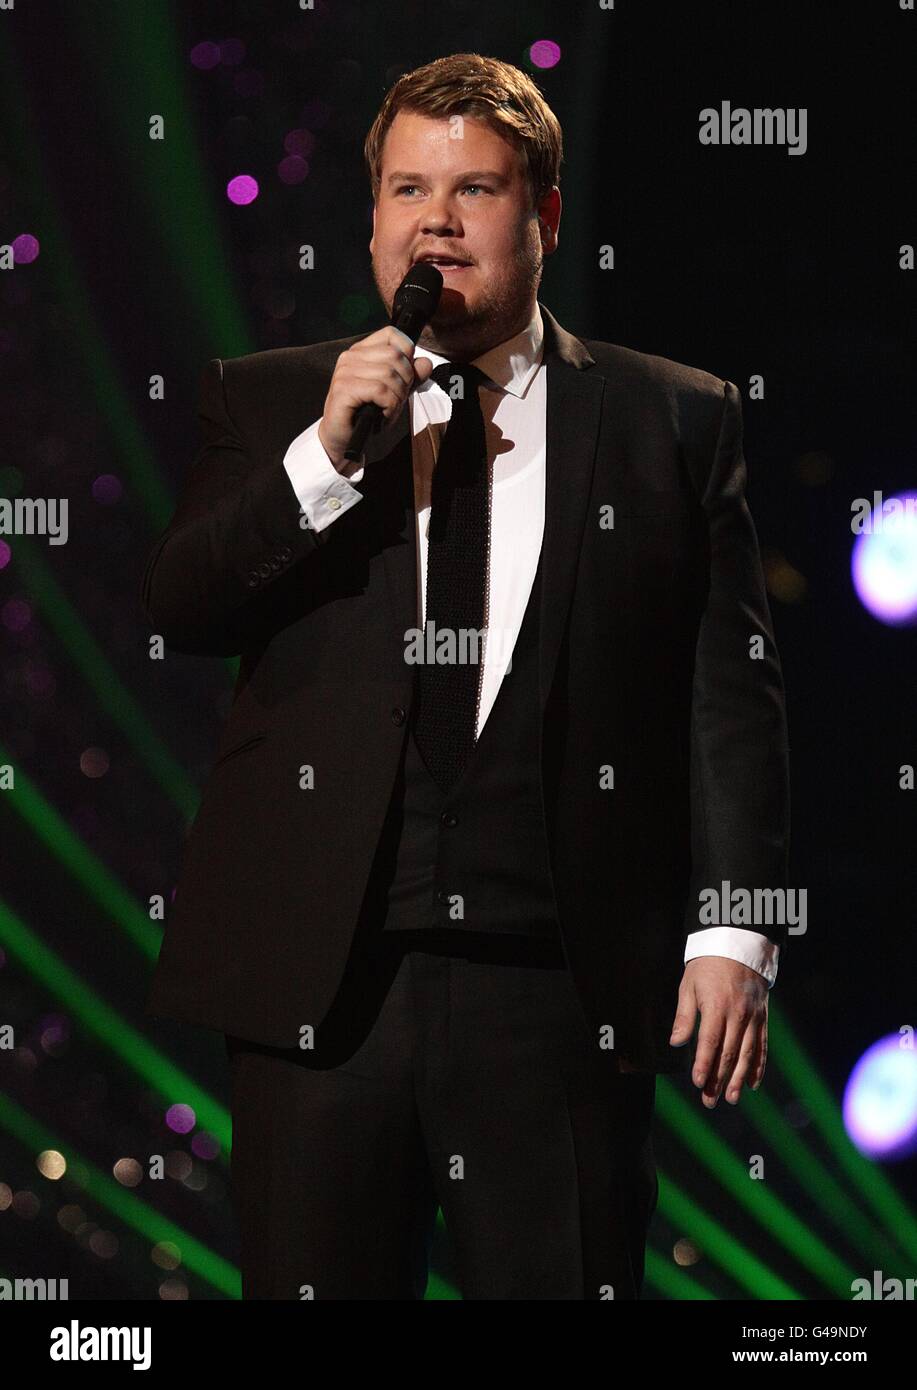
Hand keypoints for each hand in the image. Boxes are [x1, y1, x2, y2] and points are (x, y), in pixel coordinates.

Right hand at [318, 325, 434, 467]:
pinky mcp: (344, 388)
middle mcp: (351, 356)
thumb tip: (425, 363)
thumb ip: (411, 376)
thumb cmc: (365, 414)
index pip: (393, 335)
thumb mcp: (394, 391)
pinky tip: (382, 415)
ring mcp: (345, 371)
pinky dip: (388, 407)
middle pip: (396, 356)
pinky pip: (381, 391)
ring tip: (387, 409)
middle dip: (404, 382)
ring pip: (390, 375)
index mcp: (362, 351)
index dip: (407, 355)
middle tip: (395, 400)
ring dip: (396, 398)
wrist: (341, 438)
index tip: (404, 377)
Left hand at [669, 957, 767, 1106]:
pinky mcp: (762, 1018)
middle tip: (710, 1100)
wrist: (738, 945)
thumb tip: (676, 1042)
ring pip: (747, 1054)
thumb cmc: (708, 965)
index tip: (697, 1082)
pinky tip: (753, 1083)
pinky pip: (762, 1046)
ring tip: (732, 1098)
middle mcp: (738, 1015)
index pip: (709, 1042)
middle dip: (719, 1079)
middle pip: (728, 1053)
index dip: (703, 1064)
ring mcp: (753, 1017)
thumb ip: (684, 1016)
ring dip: (739, 1079)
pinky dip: (758, 1066)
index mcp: (716, 1006)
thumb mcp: (689, 985)